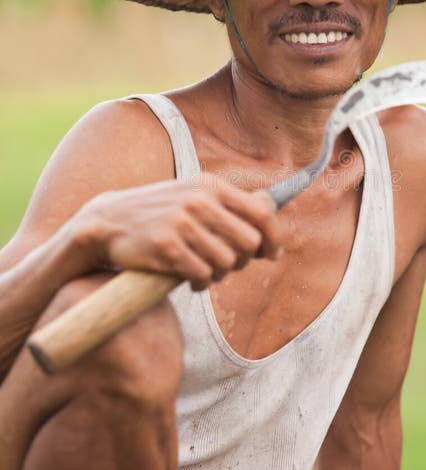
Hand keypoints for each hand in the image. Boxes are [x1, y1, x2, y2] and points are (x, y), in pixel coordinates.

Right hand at [73, 178, 280, 289]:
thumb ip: (229, 210)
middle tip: (229, 266)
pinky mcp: (166, 248)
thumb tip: (269, 239)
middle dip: (244, 261)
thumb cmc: (159, 214)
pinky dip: (201, 284)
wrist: (107, 221)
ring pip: (227, 263)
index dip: (273, 238)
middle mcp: (199, 202)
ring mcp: (182, 224)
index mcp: (211, 186)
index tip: (271, 254)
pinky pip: (202, 276)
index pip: (261, 213)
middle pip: (249, 243)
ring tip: (205, 272)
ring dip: (220, 275)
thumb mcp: (193, 196)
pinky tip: (191, 281)